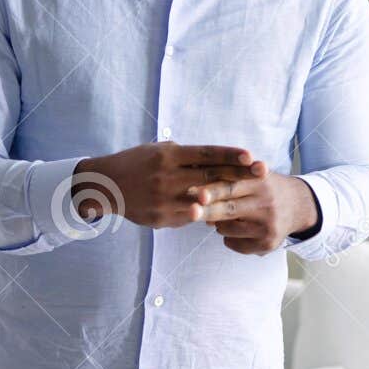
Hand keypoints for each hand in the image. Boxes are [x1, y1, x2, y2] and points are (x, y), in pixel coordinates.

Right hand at [74, 142, 262, 229]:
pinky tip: (218, 215)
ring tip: (247, 199)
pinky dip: (204, 214)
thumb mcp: (158, 151)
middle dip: (238, 176)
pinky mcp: (161, 217)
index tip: (251, 156)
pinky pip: (189, 217)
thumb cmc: (136, 163)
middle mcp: (168, 176)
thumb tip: (213, 156)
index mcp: (169, 155)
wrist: (107, 186)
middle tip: (261, 174)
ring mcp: (165, 198)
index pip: (206, 154)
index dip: (230, 155)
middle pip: (210, 177)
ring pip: (203, 201)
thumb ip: (185, 154)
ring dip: (225, 200)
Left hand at [198, 162, 320, 255]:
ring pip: (227, 230)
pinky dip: (228, 237)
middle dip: (207, 211)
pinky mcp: (267, 244)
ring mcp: (268, 227)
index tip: (194, 194)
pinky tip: (236, 229)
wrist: (299, 206)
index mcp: (261, 184)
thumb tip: (196, 192)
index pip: (232, 187)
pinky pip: (234, 244)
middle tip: (191, 212)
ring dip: (217, 224)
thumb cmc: (266, 187)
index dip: (212, 191)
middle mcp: (266, 206)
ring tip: (223, 216)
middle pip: (229, 210)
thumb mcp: (254, 175)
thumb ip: (229, 177)